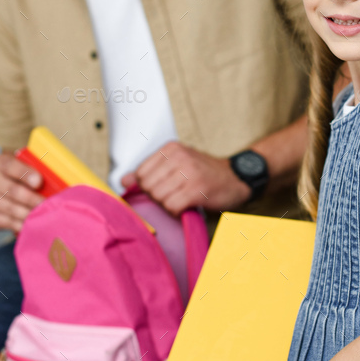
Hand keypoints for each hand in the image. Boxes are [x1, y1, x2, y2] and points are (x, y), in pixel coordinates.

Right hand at [0, 152, 44, 232]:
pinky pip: (5, 222)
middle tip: (46, 204)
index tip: (39, 182)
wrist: (10, 187)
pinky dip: (19, 224)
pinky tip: (30, 224)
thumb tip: (58, 179)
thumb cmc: (25, 176)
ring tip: (42, 216)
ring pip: (9, 207)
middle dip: (32, 199)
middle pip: (11, 189)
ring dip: (28, 213)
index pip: (9, 165)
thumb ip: (40, 169)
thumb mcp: (30, 167)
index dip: (24, 173)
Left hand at [121, 141, 250, 215]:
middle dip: (158, 197)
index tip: (160, 190)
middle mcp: (179, 157)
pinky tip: (186, 207)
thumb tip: (124, 181)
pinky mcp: (197, 189)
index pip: (141, 173)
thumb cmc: (204, 173)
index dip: (147, 187)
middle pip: (149, 186)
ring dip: (168, 205)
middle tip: (173, 196)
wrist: (235, 178)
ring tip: (181, 200)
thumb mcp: (177, 165)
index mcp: (171, 148)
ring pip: (159, 197)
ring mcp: (189, 172)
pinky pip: (172, 207)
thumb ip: (150, 171)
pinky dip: (176, 212)